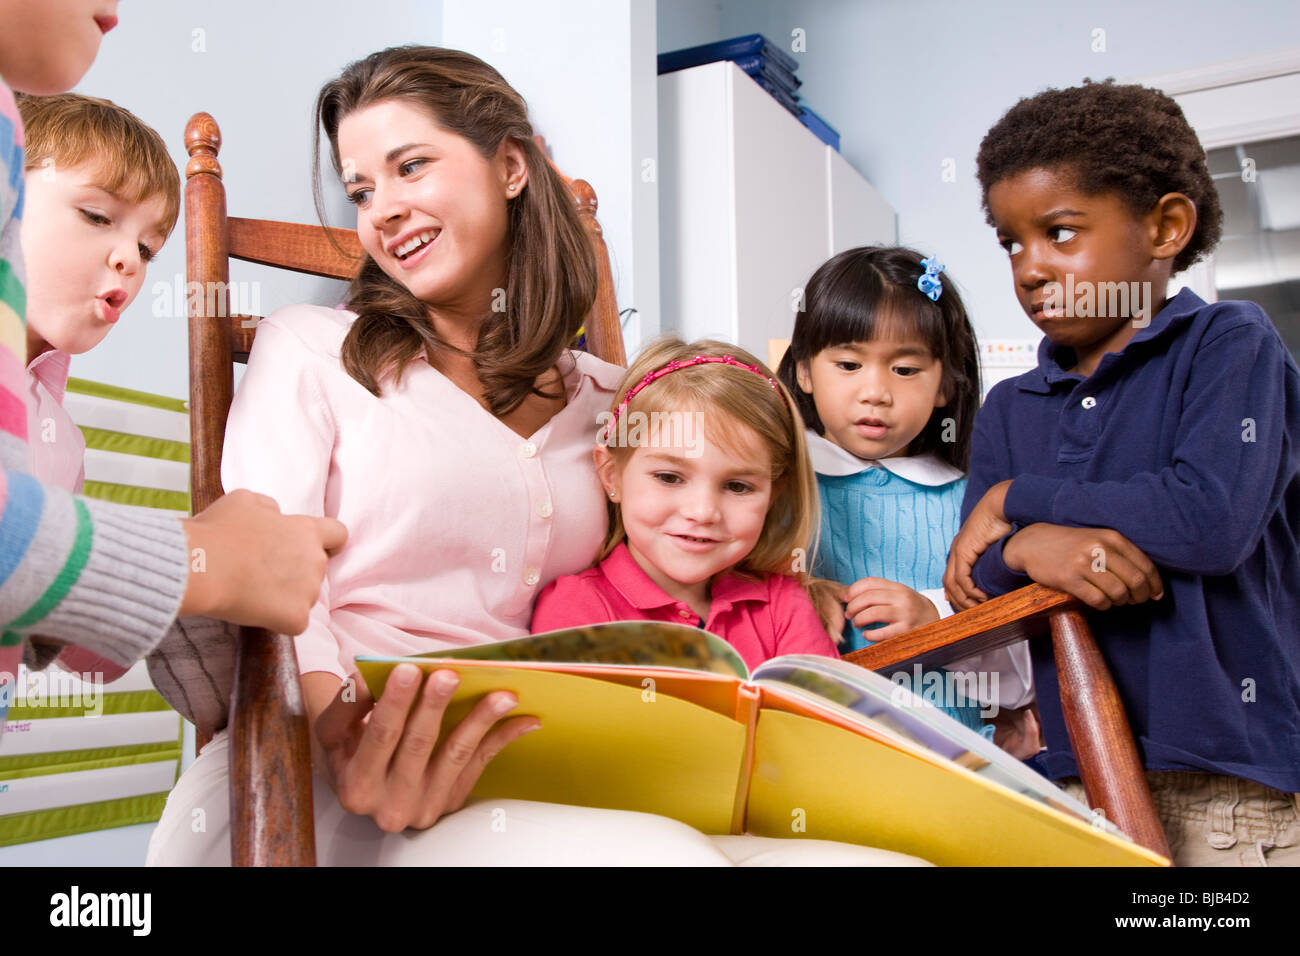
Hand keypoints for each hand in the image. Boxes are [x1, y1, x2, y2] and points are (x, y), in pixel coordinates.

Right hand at [178, 489, 347, 634]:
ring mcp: (309, 591)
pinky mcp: (296, 617)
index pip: (338, 535)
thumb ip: (270, 508)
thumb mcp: (245, 501)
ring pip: (305, 596)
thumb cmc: (218, 531)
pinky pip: (293, 622)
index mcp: (307, 530)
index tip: (321, 549)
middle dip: (297, 571)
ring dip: (287, 596)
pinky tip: (255, 612)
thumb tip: (276, 516)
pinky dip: (278, 621)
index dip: (329, 543)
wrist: (201, 566)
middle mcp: (315, 560)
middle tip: (263, 573)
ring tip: (253, 591)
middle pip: (316, 568)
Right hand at [314, 665, 540, 831]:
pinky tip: (524, 718)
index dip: (394, 703)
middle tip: (449, 674)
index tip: (409, 669)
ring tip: (502, 694)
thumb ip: (348, 704)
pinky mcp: (450, 802)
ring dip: (481, 720)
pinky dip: (502, 738)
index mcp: (355, 784)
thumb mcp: (334, 732)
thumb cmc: (350, 751)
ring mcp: (423, 807)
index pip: (378, 737)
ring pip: (455, 755)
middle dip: (434, 706)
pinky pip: (479, 764)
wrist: (364, 792)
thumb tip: (369, 676)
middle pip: (417, 746)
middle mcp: (388, 805)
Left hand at [843, 577, 940, 640]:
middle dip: (853, 606)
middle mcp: (902, 598)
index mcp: (898, 587)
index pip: (870, 582)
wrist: (936, 620)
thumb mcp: (898, 594)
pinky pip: (882, 633)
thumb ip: (878, 592)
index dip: (853, 589)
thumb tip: (848, 594)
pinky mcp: (906, 631)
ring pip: (873, 613)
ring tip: (856, 623)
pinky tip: (866, 634)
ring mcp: (905, 614)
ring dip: (859, 619)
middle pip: (868, 597)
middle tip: (848, 613)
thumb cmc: (910, 607)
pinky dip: (869, 634)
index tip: (845, 598)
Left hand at [944, 480, 1013, 610]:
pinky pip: (962, 577)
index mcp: (961, 550)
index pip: (952, 578)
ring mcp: (957, 550)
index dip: (957, 595)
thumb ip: (990, 563)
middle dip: (958, 602)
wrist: (1001, 506)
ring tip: (978, 609)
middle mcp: (956, 551)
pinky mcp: (964, 550)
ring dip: (964, 599)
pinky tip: (981, 597)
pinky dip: (970, 590)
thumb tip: (995, 578)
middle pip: (948, 584)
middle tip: (971, 615)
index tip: (966, 608)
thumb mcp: (995, 548)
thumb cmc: (1003, 524)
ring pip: (953, 584)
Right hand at [1002, 523, 1163, 610]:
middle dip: (1140, 596)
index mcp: (1111, 537)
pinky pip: (1098, 600)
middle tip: (1136, 600)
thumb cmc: (1072, 545)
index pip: (1144, 566)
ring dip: (1120, 601)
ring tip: (1115, 599)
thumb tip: (1151, 585)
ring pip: (1118, 593)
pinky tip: (1100, 601)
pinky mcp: (1069, 579)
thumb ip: (1123, 556)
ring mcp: (1083, 564)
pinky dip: (1104, 605)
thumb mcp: (1099, 540)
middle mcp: (1099, 548)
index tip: (1156, 595)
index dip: (1155, 585)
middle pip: (1135, 581)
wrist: (1034, 543)